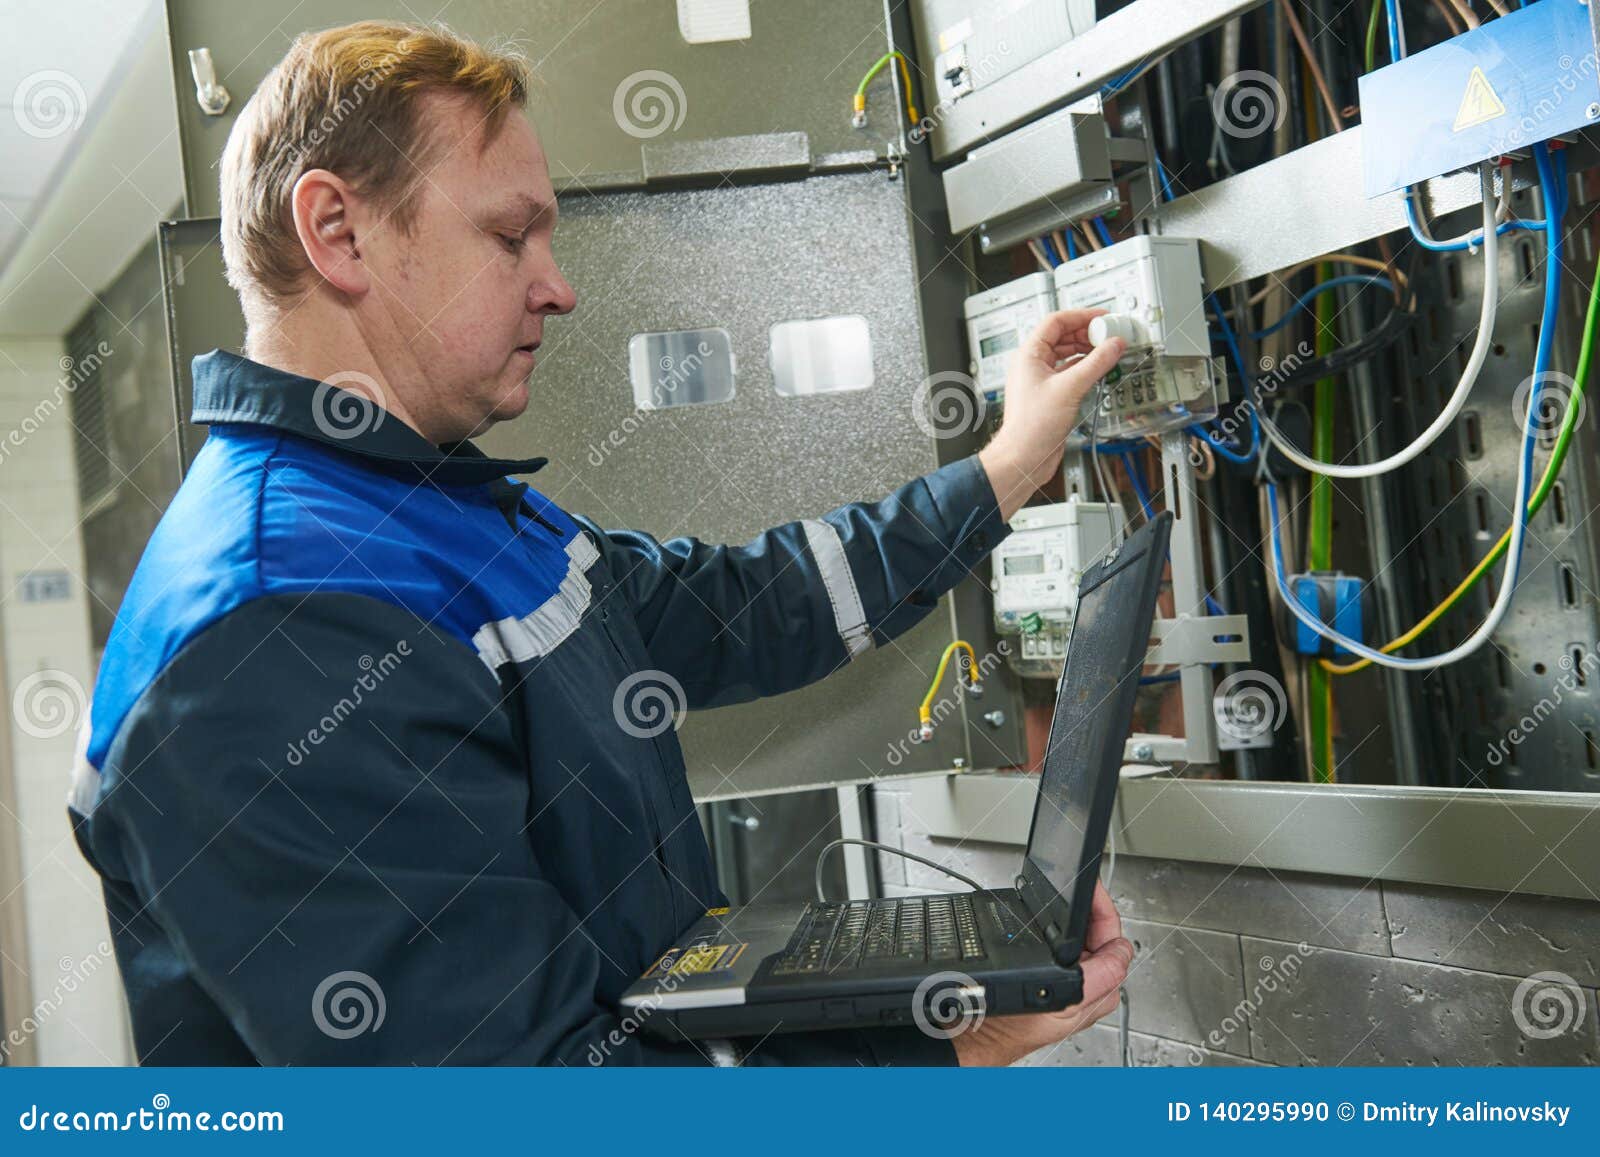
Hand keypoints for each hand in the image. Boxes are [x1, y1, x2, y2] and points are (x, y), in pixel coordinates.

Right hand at [949, 882, 1133, 1066]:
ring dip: (1069, 917)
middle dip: (1088, 909)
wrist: (976, 1034)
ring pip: (1077, 936)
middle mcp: (1087, 985)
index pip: (1113, 939)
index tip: (1092, 888)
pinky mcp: (1048, 974)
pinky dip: (1050, 928)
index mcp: (1100, 989)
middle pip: (1098, 933)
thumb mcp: (1065, 1001)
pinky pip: (1057, 943)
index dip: (1104, 908)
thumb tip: (1123, 951)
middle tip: (1074, 886)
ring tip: (1059, 898)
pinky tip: (1040, 922)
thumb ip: (1101, 977)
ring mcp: (1067, 979)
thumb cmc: (1013, 1027)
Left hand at [977, 309, 1125, 519]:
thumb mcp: (1069, 388)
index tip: (1102, 317)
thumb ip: (1095, 363)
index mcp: (1029, 354)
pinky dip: (1085, 368)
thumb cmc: (1031, 426)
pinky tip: (1099, 369)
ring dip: (1087, 351)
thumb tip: (1113, 345)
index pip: (1056, 322)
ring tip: (1107, 350)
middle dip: (1087, 333)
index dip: (1080, 316)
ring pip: (1067, 354)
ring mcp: (1041, 379)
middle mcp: (1033, 364)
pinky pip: (1069, 372)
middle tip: (1109, 334)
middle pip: (1063, 336)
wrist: (1024, 456)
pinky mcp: (1050, 394)